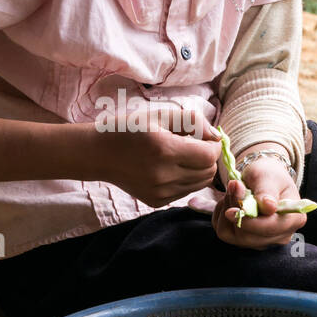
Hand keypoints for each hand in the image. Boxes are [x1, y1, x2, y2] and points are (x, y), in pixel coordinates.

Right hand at [96, 109, 220, 208]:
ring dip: (199, 169)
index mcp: (164, 149)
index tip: (206, 137)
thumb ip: (192, 122)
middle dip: (208, 157)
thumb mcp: (159, 115)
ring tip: (182, 155)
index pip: (209, 155)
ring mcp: (160, 192)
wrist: (99, 154)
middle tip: (195, 145)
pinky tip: (170, 168)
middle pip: (208, 172)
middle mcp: (163, 175)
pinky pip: (185, 191)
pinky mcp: (156, 201)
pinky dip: (185, 179)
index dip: (214, 145)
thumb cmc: (130, 129)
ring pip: (200, 184)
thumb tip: (217, 136)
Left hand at [212, 156, 309, 249]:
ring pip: (234, 236)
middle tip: (234, 186)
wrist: (264, 179)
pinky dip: (222, 216)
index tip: (230, 210)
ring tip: (234, 192)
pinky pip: (225, 233)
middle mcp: (281, 235)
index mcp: (294, 219)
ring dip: (227, 211)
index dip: (249, 222)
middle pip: (249, 236)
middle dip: (235, 211)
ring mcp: (263, 242)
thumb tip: (269, 207)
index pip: (270, 228)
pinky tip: (230, 203)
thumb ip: (267, 190)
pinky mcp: (246, 242)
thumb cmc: (269, 176)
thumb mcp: (268, 175)